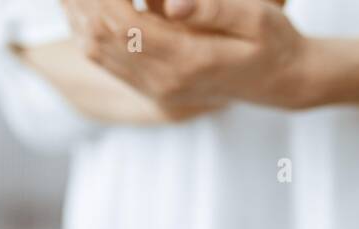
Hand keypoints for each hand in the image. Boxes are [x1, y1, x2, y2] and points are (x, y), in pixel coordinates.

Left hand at [64, 0, 319, 112]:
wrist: (281, 82)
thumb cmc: (273, 42)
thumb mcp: (258, 18)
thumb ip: (215, 7)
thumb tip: (172, 2)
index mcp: (188, 62)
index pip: (123, 23)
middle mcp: (163, 81)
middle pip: (99, 35)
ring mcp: (154, 88)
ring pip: (94, 49)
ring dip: (77, 9)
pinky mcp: (150, 87)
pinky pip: (104, 58)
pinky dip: (87, 25)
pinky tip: (86, 1)